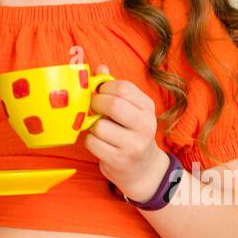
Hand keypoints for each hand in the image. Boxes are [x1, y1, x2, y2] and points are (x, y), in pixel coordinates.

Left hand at [84, 64, 169, 200]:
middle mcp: (145, 126)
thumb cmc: (131, 133)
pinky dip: (90, 140)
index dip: (105, 87)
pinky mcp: (119, 160)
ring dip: (92, 125)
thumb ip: (115, 89)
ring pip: (99, 125)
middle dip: (95, 103)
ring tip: (99, 129)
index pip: (123, 87)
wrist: (144, 170)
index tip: (100, 93)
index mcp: (148, 108)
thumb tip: (100, 67)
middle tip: (93, 108)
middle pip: (112, 104)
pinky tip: (99, 142)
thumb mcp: (131, 109)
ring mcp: (133, 145)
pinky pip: (93, 143)